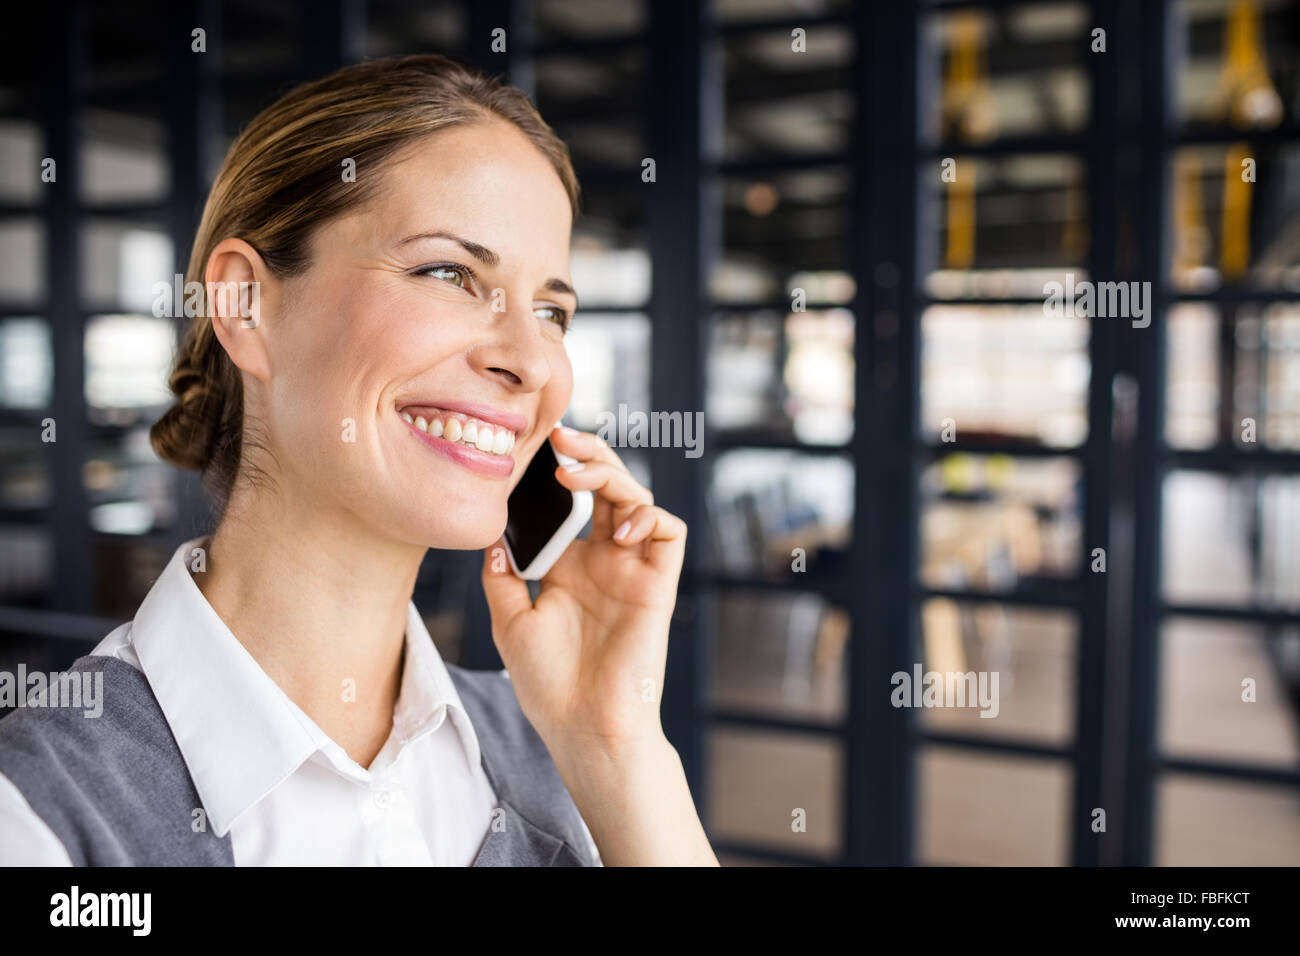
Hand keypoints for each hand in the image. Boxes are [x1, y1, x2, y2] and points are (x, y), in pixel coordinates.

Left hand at [480, 425, 685, 756]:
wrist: (583, 726)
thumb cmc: (548, 684)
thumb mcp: (509, 620)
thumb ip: (502, 574)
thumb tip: (490, 534)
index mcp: (574, 565)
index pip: (575, 501)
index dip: (562, 469)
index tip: (533, 444)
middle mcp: (607, 560)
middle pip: (609, 487)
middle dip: (588, 455)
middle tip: (559, 439)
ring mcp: (634, 569)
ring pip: (638, 498)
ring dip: (611, 475)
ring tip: (575, 474)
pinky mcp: (659, 584)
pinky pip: (668, 532)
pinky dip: (647, 516)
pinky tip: (615, 529)